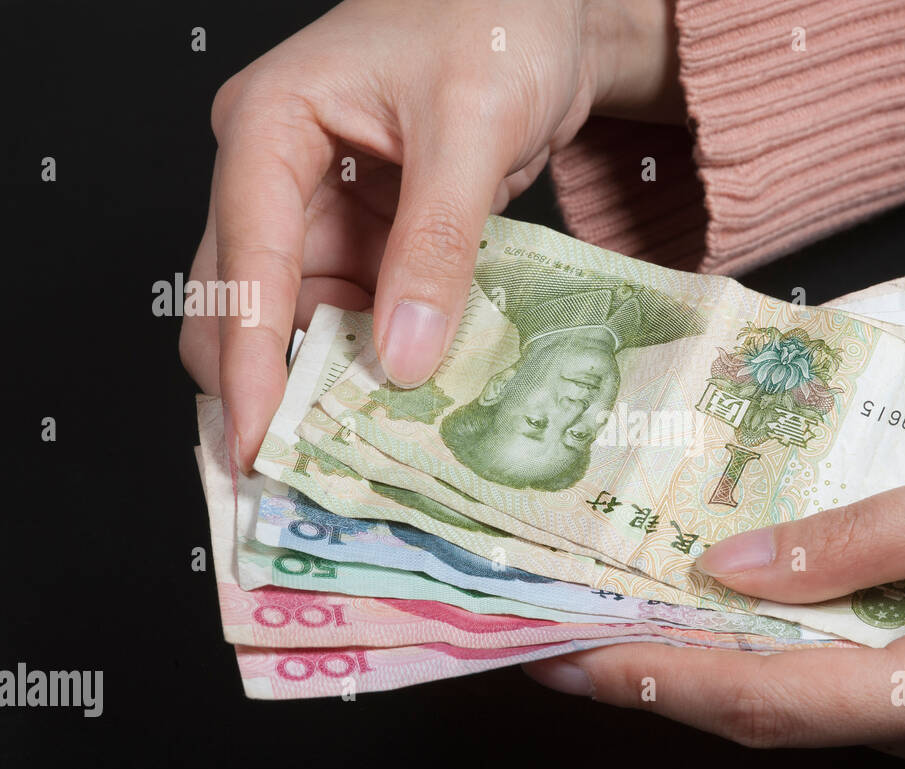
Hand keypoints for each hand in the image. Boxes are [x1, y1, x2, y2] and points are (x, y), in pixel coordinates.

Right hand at [179, 0, 681, 470]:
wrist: (543, 10)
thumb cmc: (494, 21)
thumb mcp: (471, 127)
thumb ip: (436, 242)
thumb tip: (401, 358)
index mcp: (269, 128)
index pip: (242, 263)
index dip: (249, 361)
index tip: (260, 441)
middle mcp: (276, 177)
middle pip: (244, 307)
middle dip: (275, 386)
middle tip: (312, 467)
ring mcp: (320, 214)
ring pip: (300, 325)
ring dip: (332, 383)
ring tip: (370, 449)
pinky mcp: (366, 241)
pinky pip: (355, 318)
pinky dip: (377, 362)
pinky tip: (409, 403)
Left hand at [525, 428, 904, 768]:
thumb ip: (851, 540)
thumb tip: (735, 567)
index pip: (772, 702)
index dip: (659, 681)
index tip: (569, 660)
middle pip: (789, 721)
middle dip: (678, 678)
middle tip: (584, 631)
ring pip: (831, 718)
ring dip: (739, 669)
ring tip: (651, 613)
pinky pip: (880, 707)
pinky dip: (810, 667)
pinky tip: (765, 621)